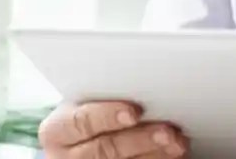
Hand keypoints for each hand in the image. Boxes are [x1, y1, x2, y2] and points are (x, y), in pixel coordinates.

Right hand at [38, 101, 188, 157]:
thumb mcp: (89, 103)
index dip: (108, 115)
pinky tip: (174, 156)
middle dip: (140, 139)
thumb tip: (148, 83)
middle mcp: (66, 156)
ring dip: (154, 155)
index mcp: (58, 130)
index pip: (80, 122)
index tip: (135, 111)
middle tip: (168, 131)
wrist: (84, 141)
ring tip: (177, 143)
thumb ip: (109, 96)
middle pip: (104, 149)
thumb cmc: (93, 113)